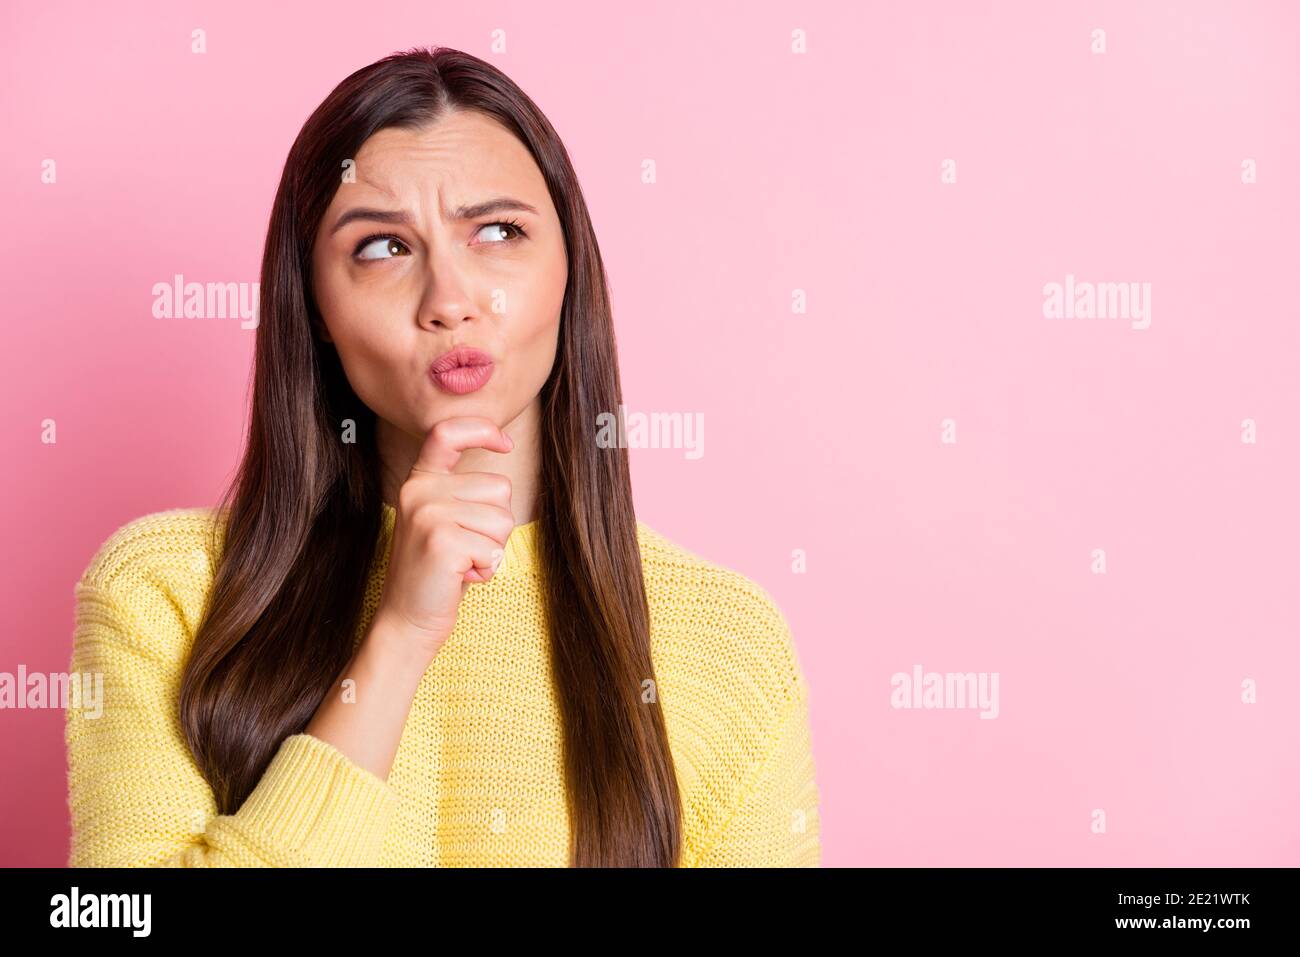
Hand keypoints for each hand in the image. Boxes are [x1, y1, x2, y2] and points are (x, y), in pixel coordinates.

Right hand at [373, 416, 515, 659]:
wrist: (407, 620)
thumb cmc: (438, 571)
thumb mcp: (443, 520)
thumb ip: (461, 490)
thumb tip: (504, 445)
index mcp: (419, 481)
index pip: (447, 433)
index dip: (481, 430)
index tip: (504, 443)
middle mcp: (419, 491)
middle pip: (499, 488)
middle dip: (496, 525)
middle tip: (465, 548)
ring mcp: (427, 514)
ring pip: (502, 519)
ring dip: (492, 548)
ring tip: (462, 562)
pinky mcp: (441, 541)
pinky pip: (494, 548)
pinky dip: (486, 569)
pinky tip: (461, 577)